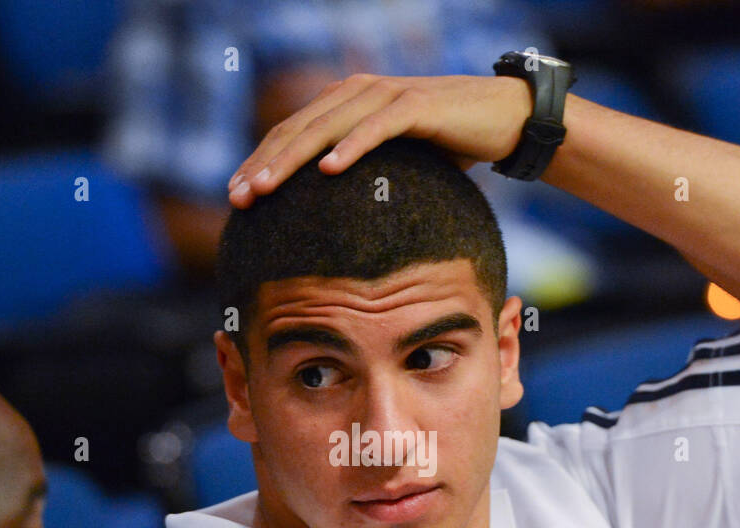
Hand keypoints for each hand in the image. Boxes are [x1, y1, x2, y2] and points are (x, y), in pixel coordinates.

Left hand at [227, 74, 532, 207]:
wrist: (504, 118)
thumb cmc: (447, 146)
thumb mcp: (394, 164)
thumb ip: (361, 178)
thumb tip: (330, 224)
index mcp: (345, 102)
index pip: (291, 133)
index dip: (259, 161)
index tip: (235, 197)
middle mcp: (358, 91)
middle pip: (298, 129)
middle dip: (264, 164)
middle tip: (237, 198)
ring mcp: (386, 94)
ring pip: (327, 126)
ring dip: (293, 158)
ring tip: (266, 187)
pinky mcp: (417, 105)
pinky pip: (378, 127)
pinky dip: (352, 146)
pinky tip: (329, 170)